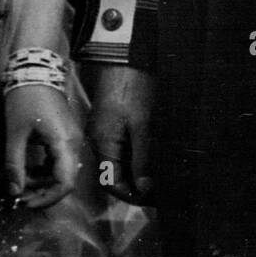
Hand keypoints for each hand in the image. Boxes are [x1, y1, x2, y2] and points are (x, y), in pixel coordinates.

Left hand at [4, 85, 83, 209]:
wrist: (36, 68)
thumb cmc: (25, 98)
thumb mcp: (15, 133)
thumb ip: (15, 165)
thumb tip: (14, 192)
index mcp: (65, 143)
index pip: (65, 183)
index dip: (47, 199)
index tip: (26, 203)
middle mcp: (74, 143)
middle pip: (65, 180)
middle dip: (42, 192)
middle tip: (19, 196)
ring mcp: (71, 138)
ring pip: (62, 171)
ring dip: (42, 181)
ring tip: (20, 181)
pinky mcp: (65, 135)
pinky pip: (59, 160)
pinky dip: (45, 170)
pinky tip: (28, 169)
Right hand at [87, 65, 154, 203]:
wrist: (122, 57)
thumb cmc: (133, 89)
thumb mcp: (141, 126)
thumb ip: (141, 158)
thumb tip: (143, 188)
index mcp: (103, 143)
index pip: (111, 183)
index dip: (130, 195)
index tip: (152, 199)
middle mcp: (97, 140)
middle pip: (111, 175)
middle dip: (132, 186)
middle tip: (157, 191)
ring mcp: (101, 131)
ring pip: (114, 163)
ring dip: (132, 173)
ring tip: (155, 178)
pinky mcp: (107, 123)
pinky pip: (116, 149)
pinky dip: (130, 158)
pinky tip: (146, 158)